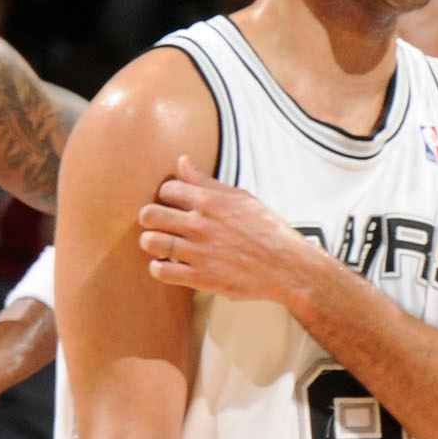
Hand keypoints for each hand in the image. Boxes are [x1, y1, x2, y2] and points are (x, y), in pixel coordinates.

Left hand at [140, 158, 324, 302]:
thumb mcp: (240, 198)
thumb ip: (207, 182)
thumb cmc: (267, 231)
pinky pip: (161, 271)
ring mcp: (199, 251)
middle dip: (151, 219)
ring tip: (162, 245)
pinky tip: (169, 264)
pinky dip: (159, 268)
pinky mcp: (201, 277)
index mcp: (211, 202)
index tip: (173, 206)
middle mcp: (201, 225)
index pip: (168, 189)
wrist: (287, 266)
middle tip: (160, 225)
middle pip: (150, 214)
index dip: (167, 197)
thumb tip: (182, 161)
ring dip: (152, 243)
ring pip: (151, 242)